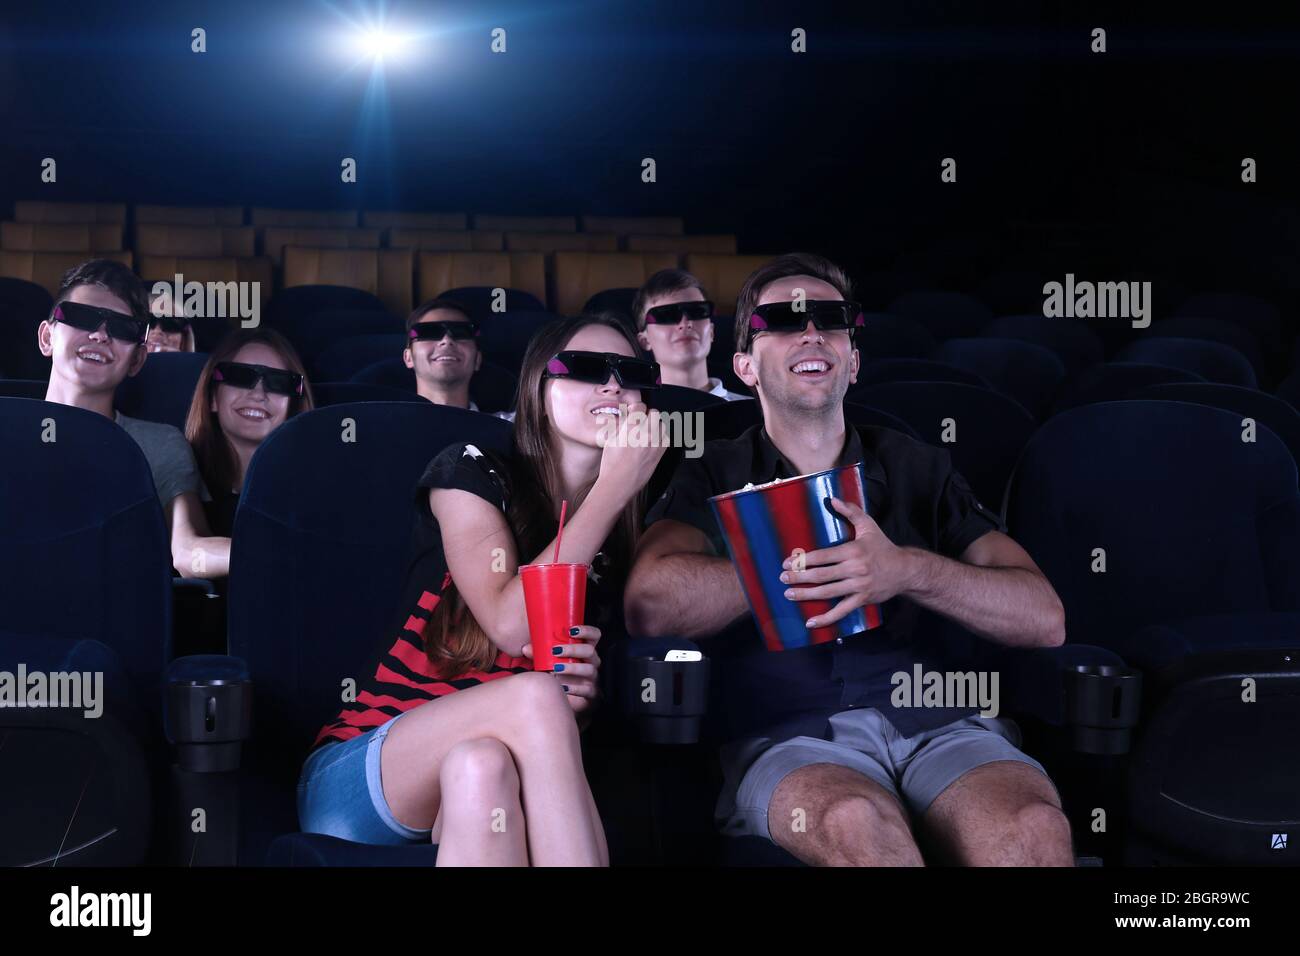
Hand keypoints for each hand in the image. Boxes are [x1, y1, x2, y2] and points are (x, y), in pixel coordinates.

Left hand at [522, 624, 602, 714]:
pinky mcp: (592, 693)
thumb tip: (525, 648)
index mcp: (585, 649)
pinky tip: (562, 687)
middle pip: (590, 650)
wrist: (567, 699)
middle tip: (555, 651)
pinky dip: (573, 688)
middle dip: (573, 649)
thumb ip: (540, 654)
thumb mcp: (550, 661)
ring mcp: (593, 677)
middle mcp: (592, 661)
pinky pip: (587, 690)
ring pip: (589, 669)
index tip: (571, 630)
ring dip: (571, 668)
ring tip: (555, 669)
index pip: (595, 635)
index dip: (587, 630)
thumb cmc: (561, 673)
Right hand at [596, 401, 667, 493]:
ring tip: (646, 433)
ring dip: (655, 426)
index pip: (640, 406)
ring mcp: (655, 443)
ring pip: (662, 425)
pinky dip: (660, 437)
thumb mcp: (611, 439)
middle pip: (654, 412)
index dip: (636, 408)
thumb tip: (627, 416)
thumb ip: (621, 424)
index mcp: (631, 427)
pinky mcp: (660, 453)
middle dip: (647, 415)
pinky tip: (651, 443)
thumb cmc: (611, 464)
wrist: (619, 483)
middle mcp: (645, 434)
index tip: (634, 411)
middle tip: (641, 422)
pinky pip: (665, 438)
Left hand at [778, 497, 913, 628]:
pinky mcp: (862, 600)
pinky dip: (826, 618)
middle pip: (821, 575)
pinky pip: (841, 611)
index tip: (788, 563)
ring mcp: (858, 586)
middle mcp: (855, 569)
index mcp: (853, 551)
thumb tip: (832, 499)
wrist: (905, 570)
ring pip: (828, 593)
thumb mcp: (869, 526)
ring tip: (789, 594)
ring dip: (806, 595)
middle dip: (799, 577)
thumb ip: (851, 512)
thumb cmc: (883, 547)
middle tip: (783, 578)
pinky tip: (810, 622)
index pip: (822, 556)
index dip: (803, 560)